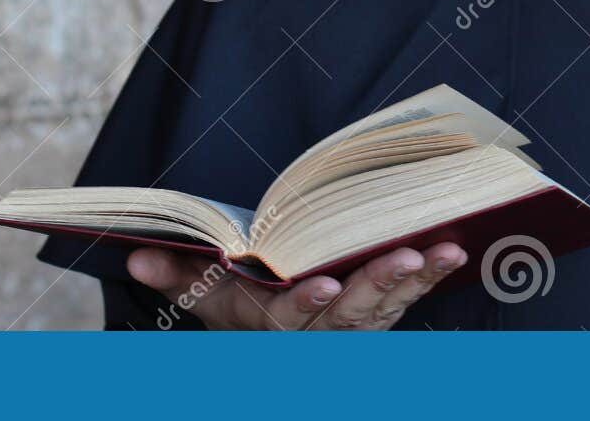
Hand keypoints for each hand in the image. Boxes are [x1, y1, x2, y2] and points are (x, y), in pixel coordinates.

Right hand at [126, 242, 467, 329]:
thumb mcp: (207, 296)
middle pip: (352, 315)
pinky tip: (456, 249)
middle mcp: (322, 333)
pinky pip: (410, 297)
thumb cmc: (242, 306)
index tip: (324, 287)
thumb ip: (176, 274)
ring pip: (389, 306)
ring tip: (446, 250)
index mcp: (275, 327)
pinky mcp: (383, 312)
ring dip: (418, 279)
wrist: (276, 339)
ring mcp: (358, 326)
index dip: (306, 304)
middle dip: (378, 285)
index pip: (291, 320)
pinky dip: (433, 275)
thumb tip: (133, 255)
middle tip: (404, 258)